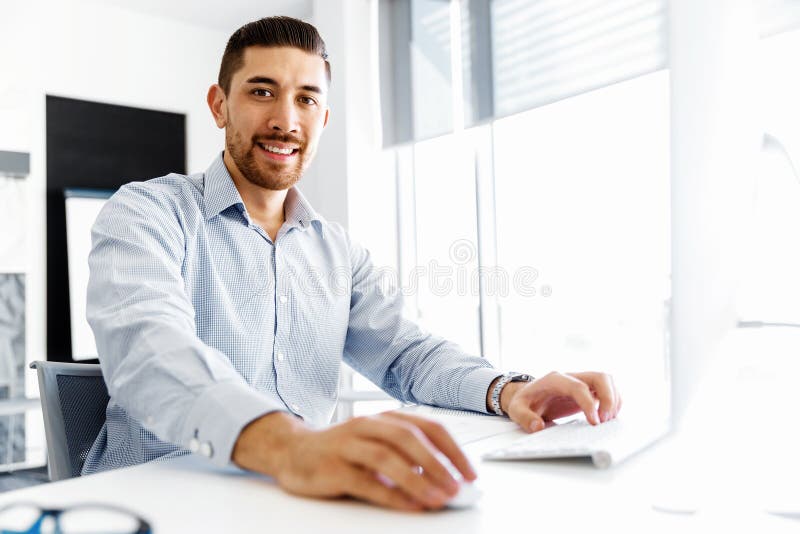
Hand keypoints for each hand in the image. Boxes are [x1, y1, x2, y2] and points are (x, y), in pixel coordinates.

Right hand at [233, 411, 474, 510]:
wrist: (293, 451)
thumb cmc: (342, 450)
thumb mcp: (377, 445)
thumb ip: (407, 457)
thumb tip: (445, 478)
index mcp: (385, 418)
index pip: (428, 427)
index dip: (453, 450)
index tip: (470, 473)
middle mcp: (367, 425)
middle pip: (409, 439)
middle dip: (438, 464)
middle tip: (457, 487)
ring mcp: (347, 444)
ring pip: (388, 458)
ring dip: (418, 479)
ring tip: (437, 498)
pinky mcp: (332, 466)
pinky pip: (366, 481)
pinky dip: (391, 494)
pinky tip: (408, 505)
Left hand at [504, 372, 621, 431]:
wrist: (528, 396)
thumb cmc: (525, 401)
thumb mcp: (516, 409)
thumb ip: (524, 417)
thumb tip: (538, 426)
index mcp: (555, 379)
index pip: (578, 387)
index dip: (589, 403)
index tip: (594, 422)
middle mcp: (571, 377)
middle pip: (599, 377)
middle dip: (609, 398)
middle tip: (606, 421)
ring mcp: (581, 382)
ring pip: (607, 381)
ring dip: (613, 400)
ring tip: (608, 421)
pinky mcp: (588, 390)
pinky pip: (608, 390)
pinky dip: (614, 402)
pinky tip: (609, 418)